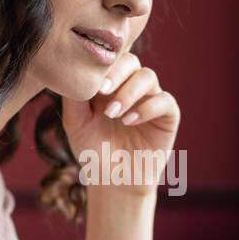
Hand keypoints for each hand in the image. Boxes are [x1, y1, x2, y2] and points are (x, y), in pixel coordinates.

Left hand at [61, 52, 179, 193]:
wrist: (113, 180)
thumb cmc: (93, 150)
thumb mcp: (76, 124)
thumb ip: (73, 98)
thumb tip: (70, 72)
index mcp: (109, 84)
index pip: (110, 59)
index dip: (102, 63)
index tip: (90, 80)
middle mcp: (131, 86)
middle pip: (131, 61)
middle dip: (117, 72)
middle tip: (102, 90)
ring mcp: (151, 99)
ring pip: (148, 77)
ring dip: (129, 92)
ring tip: (114, 113)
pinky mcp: (167, 115)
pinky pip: (164, 101)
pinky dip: (147, 108)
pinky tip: (130, 121)